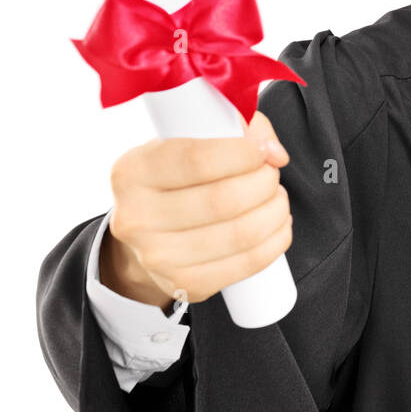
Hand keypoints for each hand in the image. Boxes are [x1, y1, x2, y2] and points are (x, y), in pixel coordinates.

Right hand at [100, 110, 292, 307]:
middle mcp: (137, 217)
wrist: (148, 236)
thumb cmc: (177, 179)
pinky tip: (277, 224)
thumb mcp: (189, 140)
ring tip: (277, 198)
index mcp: (132, 172)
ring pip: (240, 233)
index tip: (262, 151)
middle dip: (263, 182)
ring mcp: (158, 257)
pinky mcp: (185, 284)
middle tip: (271, 174)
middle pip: (223, 200)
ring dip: (274, 211)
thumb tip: (275, 154)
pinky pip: (247, 263)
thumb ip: (236, 127)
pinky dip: (275, 241)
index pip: (195, 160)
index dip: (241, 153)